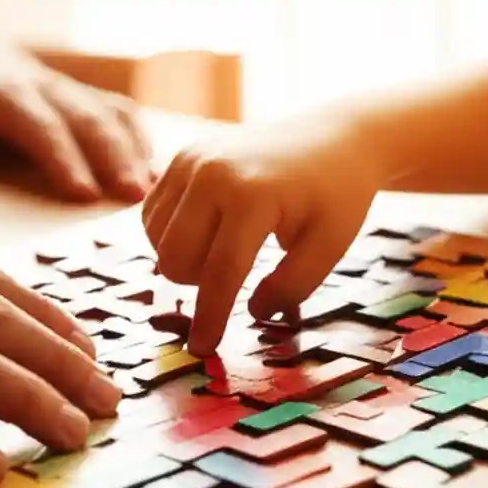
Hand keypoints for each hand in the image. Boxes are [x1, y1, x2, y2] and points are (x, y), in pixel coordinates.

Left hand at [0, 52, 152, 201]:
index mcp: (4, 92)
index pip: (38, 124)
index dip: (63, 157)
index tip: (83, 193)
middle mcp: (46, 88)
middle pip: (88, 118)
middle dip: (115, 157)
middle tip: (135, 197)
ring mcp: (73, 92)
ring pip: (113, 115)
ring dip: (135, 153)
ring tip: (150, 192)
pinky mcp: (89, 98)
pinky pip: (124, 115)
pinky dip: (143, 144)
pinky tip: (155, 178)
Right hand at [143, 114, 385, 355]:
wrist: (331, 138)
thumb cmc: (335, 196)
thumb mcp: (330, 246)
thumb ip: (294, 285)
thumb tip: (253, 311)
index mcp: (252, 196)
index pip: (220, 272)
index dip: (210, 317)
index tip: (203, 349)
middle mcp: (212, 173)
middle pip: (176, 259)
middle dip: (197, 285)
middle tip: (234, 275)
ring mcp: (191, 160)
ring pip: (157, 240)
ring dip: (184, 261)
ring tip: (226, 248)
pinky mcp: (180, 157)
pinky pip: (152, 216)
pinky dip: (170, 236)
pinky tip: (205, 231)